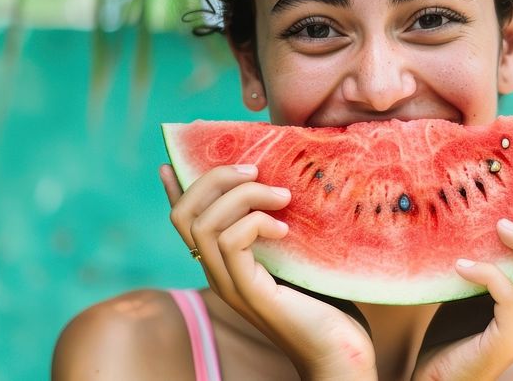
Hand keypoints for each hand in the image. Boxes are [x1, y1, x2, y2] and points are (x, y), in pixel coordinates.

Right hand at [160, 164, 377, 380]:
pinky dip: (255, 223)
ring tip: (282, 197)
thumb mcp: (299, 253)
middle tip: (256, 171)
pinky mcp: (250, 294)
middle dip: (215, 179)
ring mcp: (230, 286)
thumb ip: (282, 223)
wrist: (340, 352)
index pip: (185, 221)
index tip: (171, 161)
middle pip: (184, 214)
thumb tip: (290, 183)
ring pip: (205, 225)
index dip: (175, 189)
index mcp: (225, 261)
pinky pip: (231, 244)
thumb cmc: (328, 301)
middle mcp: (218, 273)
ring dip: (243, 197)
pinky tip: (284, 229)